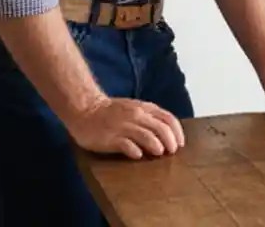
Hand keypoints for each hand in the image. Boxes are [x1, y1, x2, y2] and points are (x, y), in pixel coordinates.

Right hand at [64, 95, 184, 159]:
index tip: (180, 143)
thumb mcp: (134, 108)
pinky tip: (138, 156)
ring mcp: (123, 126)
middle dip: (170, 141)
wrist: (84, 109)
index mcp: (144, 108)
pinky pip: (127, 145)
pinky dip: (135, 151)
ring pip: (147, 136)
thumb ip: (149, 117)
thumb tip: (167, 133)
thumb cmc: (111, 112)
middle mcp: (136, 116)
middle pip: (161, 129)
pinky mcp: (111, 138)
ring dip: (156, 146)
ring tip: (159, 153)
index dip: (177, 132)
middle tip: (171, 152)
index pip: (168, 118)